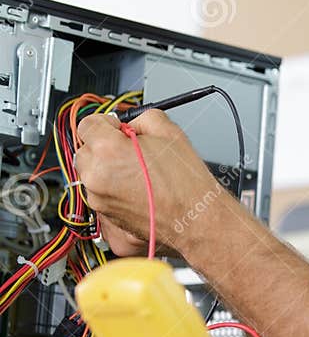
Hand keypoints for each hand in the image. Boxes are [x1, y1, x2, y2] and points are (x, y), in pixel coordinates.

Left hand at [74, 109, 223, 253]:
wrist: (195, 218)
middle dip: (104, 148)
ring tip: (139, 173)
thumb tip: (132, 123)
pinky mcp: (105, 216)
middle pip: (85, 151)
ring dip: (107, 170)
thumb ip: (143, 119)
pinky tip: (138, 190)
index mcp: (108, 150)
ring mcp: (98, 199)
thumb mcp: (170, 132)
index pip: (88, 125)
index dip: (106, 124)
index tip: (118, 128)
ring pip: (91, 175)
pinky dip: (114, 190)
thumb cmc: (186, 181)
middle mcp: (96, 176)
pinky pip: (101, 195)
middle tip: (131, 151)